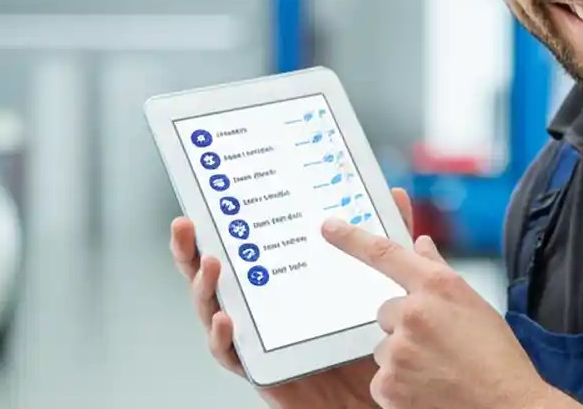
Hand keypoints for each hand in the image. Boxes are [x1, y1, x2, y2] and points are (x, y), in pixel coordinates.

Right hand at [169, 188, 414, 408]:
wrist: (382, 391)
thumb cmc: (375, 337)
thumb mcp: (382, 281)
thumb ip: (386, 241)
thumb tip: (396, 194)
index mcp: (282, 283)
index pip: (244, 251)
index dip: (220, 228)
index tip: (207, 200)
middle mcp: (261, 309)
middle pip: (216, 278)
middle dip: (193, 251)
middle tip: (185, 225)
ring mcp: (257, 339)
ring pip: (215, 313)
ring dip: (206, 289)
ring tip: (211, 264)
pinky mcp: (261, 370)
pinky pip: (233, 356)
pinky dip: (223, 338)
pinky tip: (226, 319)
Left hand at [320, 219, 580, 408]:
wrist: (508, 406)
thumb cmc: (497, 359)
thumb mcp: (474, 305)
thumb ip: (440, 272)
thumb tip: (421, 245)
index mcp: (438, 286)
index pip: (385, 253)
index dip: (351, 237)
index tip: (329, 226)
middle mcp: (414, 312)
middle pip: (386, 311)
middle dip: (403, 326)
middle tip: (437, 345)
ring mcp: (399, 350)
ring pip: (385, 347)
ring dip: (403, 357)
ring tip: (439, 370)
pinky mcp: (388, 384)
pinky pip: (382, 378)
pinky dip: (400, 386)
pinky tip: (428, 389)